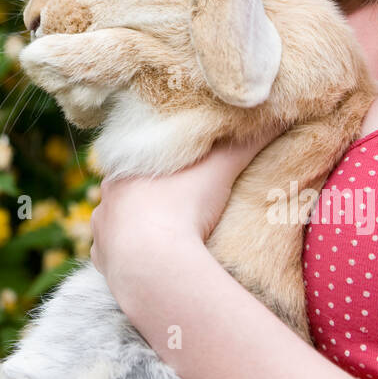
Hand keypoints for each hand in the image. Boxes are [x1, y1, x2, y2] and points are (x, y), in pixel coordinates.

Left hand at [90, 137, 267, 282]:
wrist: (155, 266)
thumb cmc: (184, 209)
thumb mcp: (220, 170)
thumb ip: (244, 143)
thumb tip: (278, 112)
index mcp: (127, 168)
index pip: (141, 159)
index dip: (159, 163)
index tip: (176, 170)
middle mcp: (106, 196)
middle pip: (127, 190)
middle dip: (148, 195)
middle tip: (173, 202)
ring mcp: (99, 230)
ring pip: (116, 222)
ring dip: (135, 227)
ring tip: (162, 234)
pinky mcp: (101, 260)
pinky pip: (112, 255)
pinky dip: (127, 256)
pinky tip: (145, 259)